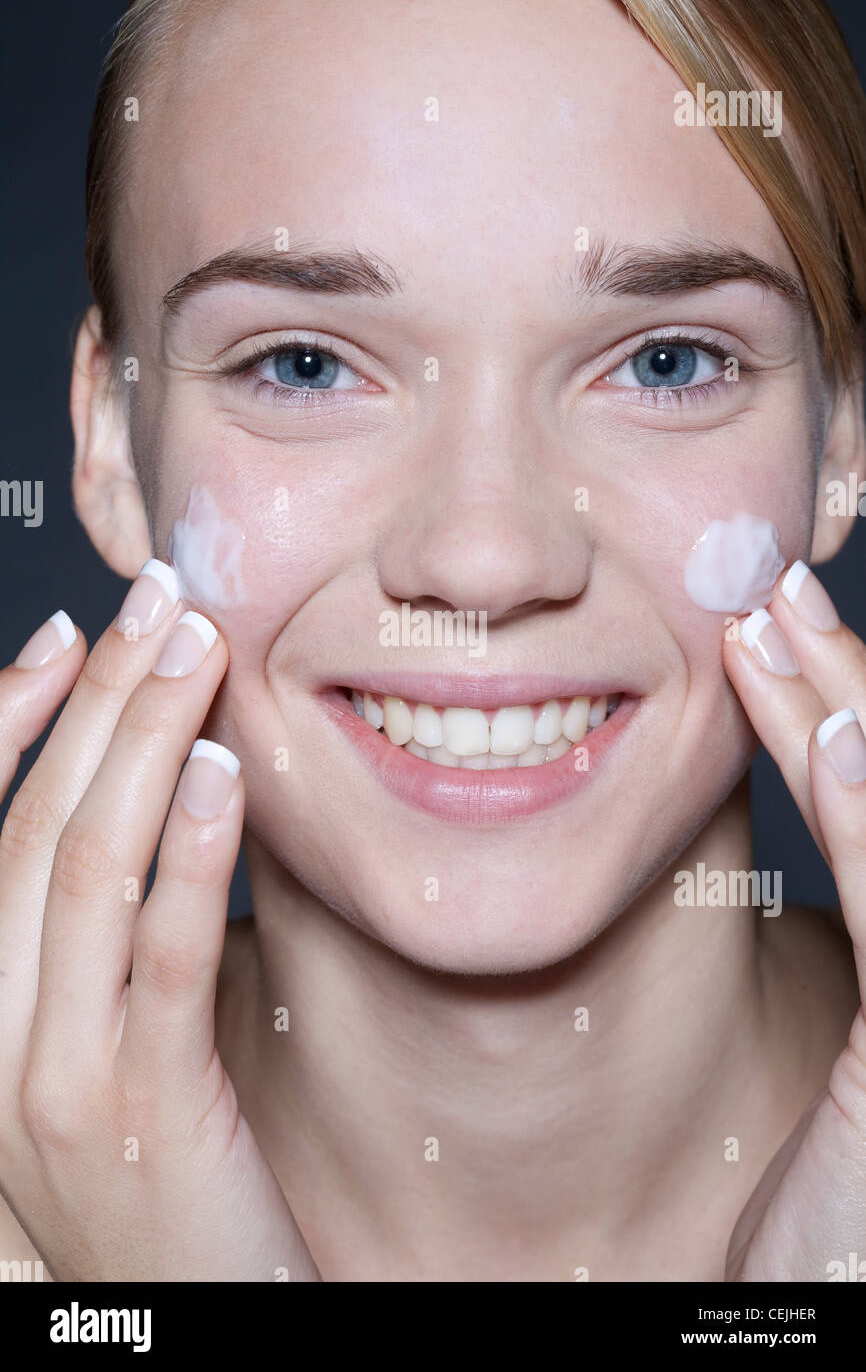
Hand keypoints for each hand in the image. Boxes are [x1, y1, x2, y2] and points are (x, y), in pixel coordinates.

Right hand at [0, 571, 319, 1280]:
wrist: (189, 1330)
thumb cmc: (161, 1179)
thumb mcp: (103, 1050)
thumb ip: (107, 943)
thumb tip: (159, 797)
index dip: (9, 722)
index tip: (65, 630)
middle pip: (29, 828)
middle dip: (93, 701)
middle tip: (156, 602)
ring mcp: (55, 1080)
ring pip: (82, 872)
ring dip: (140, 742)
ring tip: (193, 648)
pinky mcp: (146, 1110)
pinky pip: (163, 957)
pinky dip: (190, 853)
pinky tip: (221, 768)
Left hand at [722, 559, 865, 1281]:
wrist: (818, 1320)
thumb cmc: (821, 1212)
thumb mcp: (850, 1056)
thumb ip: (856, 919)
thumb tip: (814, 786)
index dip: (853, 707)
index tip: (784, 632)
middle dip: (852, 683)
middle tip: (776, 594)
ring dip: (846, 713)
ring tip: (770, 626)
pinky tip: (832, 740)